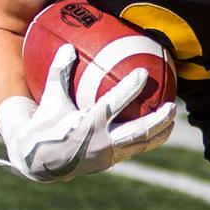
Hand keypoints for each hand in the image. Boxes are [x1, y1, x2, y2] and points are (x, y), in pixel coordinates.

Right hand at [0, 44, 175, 181]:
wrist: (37, 160)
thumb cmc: (44, 124)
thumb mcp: (50, 98)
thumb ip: (60, 72)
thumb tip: (67, 46)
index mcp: (88, 123)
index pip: (115, 103)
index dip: (130, 88)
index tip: (144, 73)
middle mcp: (101, 141)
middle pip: (138, 131)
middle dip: (158, 119)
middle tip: (172, 106)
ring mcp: (107, 155)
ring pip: (140, 144)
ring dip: (159, 133)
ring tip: (172, 121)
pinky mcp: (108, 162)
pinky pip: (132, 149)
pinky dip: (147, 140)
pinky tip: (157, 131)